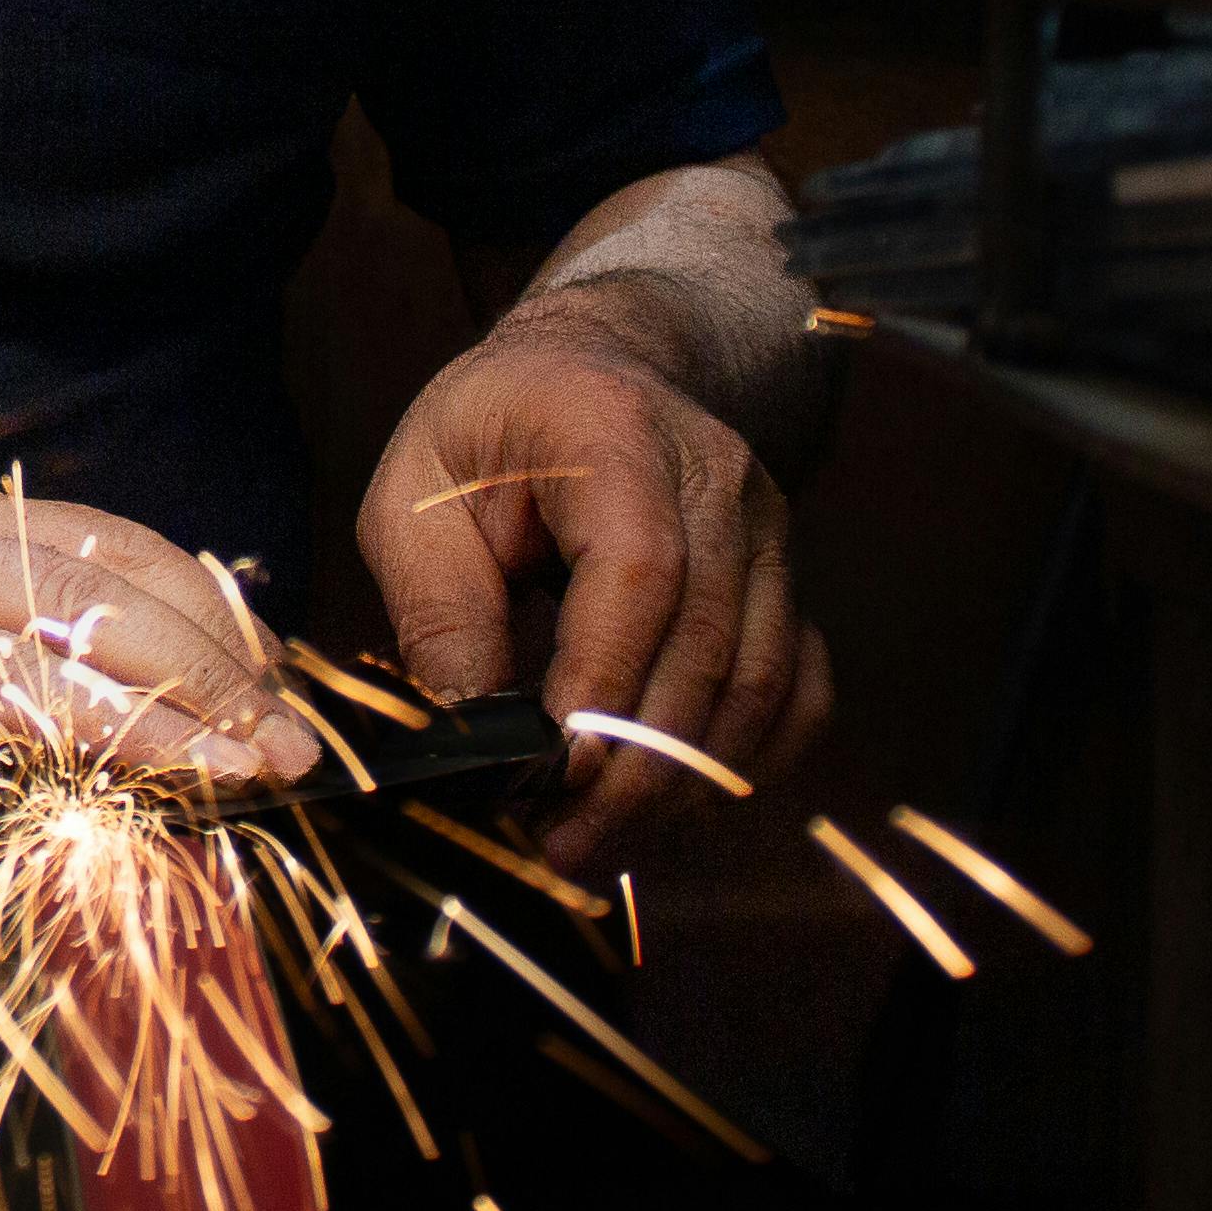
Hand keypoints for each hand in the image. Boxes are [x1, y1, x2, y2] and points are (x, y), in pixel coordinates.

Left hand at [358, 334, 830, 869]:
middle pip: (708, 644)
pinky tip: (677, 799)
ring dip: (684, 780)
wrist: (586, 368)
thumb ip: (436, 605)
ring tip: (600, 837)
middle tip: (562, 842)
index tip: (553, 771)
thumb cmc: (488, 432)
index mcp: (616, 434)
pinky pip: (796, 689)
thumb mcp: (414, 493)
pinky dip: (747, 758)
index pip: (640, 571)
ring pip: (759, 682)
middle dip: (635, 765)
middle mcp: (718, 479)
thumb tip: (470, 731)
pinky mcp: (784, 581)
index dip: (605, 680)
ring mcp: (768, 532)